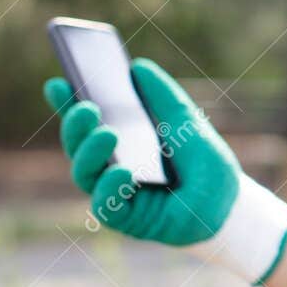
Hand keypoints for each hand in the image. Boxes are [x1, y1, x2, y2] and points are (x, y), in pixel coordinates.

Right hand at [42, 58, 286, 284]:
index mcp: (120, 141)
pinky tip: (121, 171)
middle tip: (87, 107)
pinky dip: (109, 186)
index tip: (57, 82)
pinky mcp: (126, 218)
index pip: (87, 120)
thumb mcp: (186, 122)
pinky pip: (104, 205)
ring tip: (108, 133)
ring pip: (84, 173)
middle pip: (78, 145)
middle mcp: (109, 165)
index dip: (68, 102)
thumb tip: (138, 67)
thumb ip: (163, 96)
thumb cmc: (205, 163)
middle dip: (76, 125)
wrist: (229, 202)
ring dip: (90, 152)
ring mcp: (115, 193)